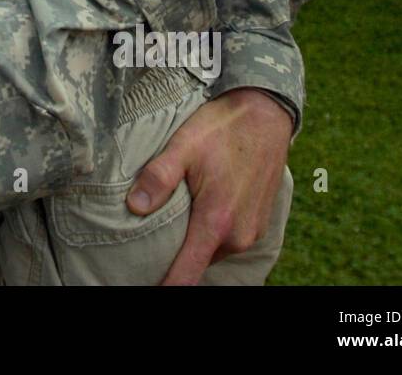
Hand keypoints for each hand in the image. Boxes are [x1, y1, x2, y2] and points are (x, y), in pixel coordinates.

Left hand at [128, 88, 291, 284]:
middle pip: (196, 263)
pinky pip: (226, 240)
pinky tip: (196, 211)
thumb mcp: (183, 145)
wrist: (266, 114)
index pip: (186, 275)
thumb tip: (134, 207)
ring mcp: (251, 231)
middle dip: (173, 259)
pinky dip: (209, 234)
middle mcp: (237, 236)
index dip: (165, 286)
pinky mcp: (257, 223)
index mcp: (216, 222)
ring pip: (211, 251)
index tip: (145, 285)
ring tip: (171, 223)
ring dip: (192, 243)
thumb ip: (158, 177)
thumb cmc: (223, 128)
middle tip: (147, 243)